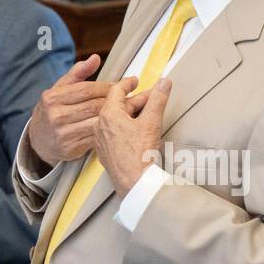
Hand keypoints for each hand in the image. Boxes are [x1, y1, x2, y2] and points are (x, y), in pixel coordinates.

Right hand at [25, 55, 121, 165]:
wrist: (39, 139)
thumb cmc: (53, 110)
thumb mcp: (59, 89)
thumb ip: (78, 73)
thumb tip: (96, 58)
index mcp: (52, 97)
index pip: (86, 89)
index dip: (107, 87)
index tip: (122, 85)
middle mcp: (56, 115)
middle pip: (94, 105)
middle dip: (116, 100)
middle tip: (132, 97)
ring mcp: (63, 133)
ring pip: (98, 122)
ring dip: (117, 117)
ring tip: (130, 110)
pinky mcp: (70, 149)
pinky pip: (96, 138)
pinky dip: (109, 132)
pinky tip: (118, 127)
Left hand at [95, 76, 171, 199]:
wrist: (134, 183)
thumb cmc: (140, 154)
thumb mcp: (152, 122)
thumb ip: (158, 99)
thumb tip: (164, 82)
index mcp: (108, 115)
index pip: (116, 90)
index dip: (128, 83)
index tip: (135, 80)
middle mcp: (100, 126)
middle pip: (117, 106)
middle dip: (135, 101)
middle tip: (151, 99)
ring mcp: (101, 141)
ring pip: (115, 121)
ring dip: (129, 115)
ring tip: (145, 116)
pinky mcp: (105, 153)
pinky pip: (113, 134)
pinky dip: (124, 128)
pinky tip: (135, 133)